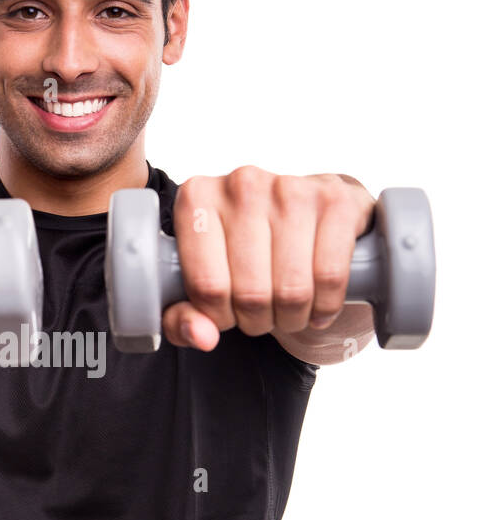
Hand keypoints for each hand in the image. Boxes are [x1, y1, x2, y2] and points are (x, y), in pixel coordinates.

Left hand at [165, 165, 376, 349]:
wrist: (309, 219)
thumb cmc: (248, 253)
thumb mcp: (203, 284)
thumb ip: (182, 317)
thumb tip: (202, 336)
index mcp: (197, 198)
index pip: (206, 286)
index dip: (219, 317)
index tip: (227, 315)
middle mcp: (242, 184)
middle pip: (251, 293)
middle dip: (257, 321)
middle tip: (261, 315)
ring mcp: (291, 187)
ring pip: (292, 290)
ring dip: (293, 317)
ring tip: (288, 311)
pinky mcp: (336, 200)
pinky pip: (330, 277)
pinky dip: (326, 305)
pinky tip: (318, 305)